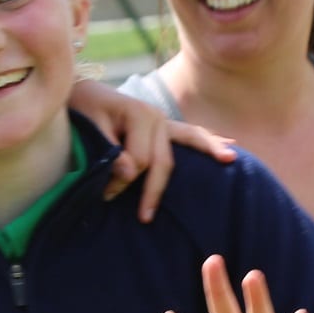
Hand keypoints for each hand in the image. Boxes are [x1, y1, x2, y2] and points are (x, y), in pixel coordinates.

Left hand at [71, 79, 239, 221]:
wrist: (83, 94)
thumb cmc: (83, 112)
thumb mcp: (89, 129)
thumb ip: (108, 152)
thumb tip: (129, 171)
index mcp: (138, 115)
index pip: (141, 160)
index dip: (122, 181)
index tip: (103, 193)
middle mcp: (156, 117)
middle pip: (163, 160)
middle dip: (153, 189)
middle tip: (143, 218)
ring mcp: (163, 121)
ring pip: (190, 140)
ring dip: (210, 149)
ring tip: (230, 159)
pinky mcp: (165, 127)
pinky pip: (190, 135)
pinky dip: (208, 141)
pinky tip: (229, 150)